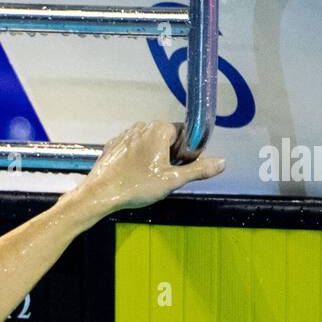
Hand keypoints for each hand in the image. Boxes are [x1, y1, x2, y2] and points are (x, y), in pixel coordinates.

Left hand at [78, 121, 224, 211]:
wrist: (100, 194)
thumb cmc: (136, 187)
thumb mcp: (173, 180)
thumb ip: (199, 169)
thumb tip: (222, 162)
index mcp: (158, 130)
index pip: (184, 133)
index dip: (187, 151)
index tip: (183, 167)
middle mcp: (141, 126)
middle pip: (167, 137)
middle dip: (171, 154)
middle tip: (166, 175)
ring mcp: (125, 135)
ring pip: (149, 143)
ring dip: (155, 156)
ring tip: (149, 177)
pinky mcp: (114, 145)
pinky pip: (134, 148)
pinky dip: (138, 159)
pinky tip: (135, 175)